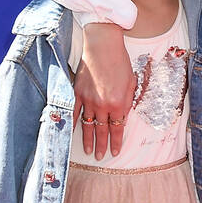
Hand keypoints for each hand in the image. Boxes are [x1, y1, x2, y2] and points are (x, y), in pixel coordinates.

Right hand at [72, 23, 134, 158]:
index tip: (115, 152)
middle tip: (101, 156)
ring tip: (89, 151)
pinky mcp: (77, 93)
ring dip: (88, 139)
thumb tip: (122, 118)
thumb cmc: (120, 61)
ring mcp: (88, 100)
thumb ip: (127, 103)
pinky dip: (72, 124)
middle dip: (102, 145)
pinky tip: (71, 134)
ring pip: (87, 125)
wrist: (103, 46)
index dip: (116, 142)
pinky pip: (73, 112)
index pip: (117, 129)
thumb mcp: (131, 83)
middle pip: (102, 130)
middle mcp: (102, 105)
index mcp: (118, 103)